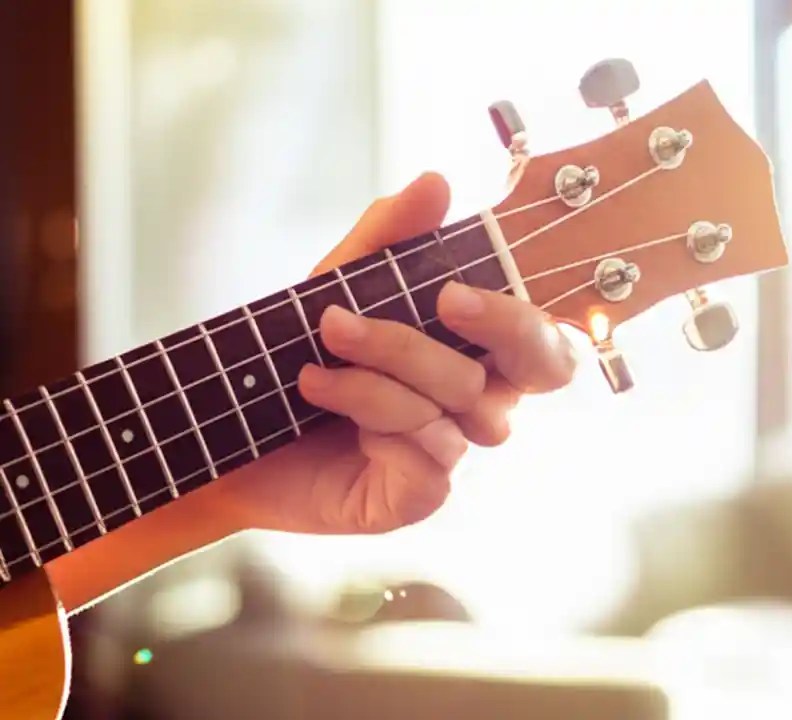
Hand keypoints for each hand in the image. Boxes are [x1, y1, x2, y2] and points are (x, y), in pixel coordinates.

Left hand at [207, 172, 576, 534]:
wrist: (219, 427)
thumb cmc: (290, 353)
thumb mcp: (335, 283)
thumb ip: (387, 238)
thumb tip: (437, 182)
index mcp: (477, 351)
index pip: (545, 345)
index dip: (524, 321)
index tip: (453, 293)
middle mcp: (477, 403)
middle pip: (526, 376)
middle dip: (469, 338)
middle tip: (397, 312)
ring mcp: (452, 452)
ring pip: (457, 410)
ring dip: (381, 376)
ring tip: (312, 366)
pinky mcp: (418, 496)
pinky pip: (429, 461)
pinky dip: (375, 423)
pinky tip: (324, 409)